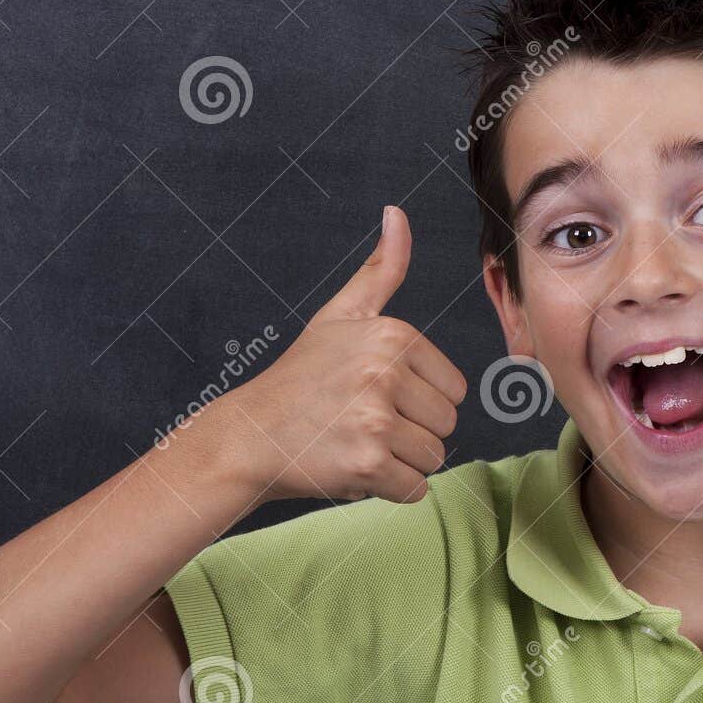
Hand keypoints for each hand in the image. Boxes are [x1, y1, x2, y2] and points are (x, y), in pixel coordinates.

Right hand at [202, 206, 468, 503]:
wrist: (248, 435)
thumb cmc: (301, 376)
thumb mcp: (341, 315)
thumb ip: (382, 269)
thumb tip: (397, 213)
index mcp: (393, 336)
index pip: (454, 390)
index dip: (419, 400)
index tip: (374, 394)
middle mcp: (386, 373)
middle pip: (447, 425)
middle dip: (413, 433)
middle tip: (362, 422)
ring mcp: (375, 419)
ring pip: (434, 458)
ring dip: (402, 462)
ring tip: (357, 443)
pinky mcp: (366, 464)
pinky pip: (415, 489)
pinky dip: (392, 489)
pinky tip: (355, 469)